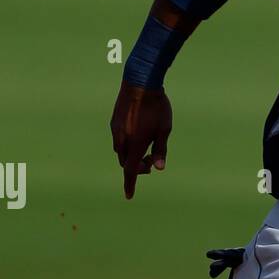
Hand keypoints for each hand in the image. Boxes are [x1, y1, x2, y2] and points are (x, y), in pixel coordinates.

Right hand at [110, 82, 171, 199]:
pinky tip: (138, 133)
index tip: (129, 196)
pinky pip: (118, 140)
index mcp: (135, 144)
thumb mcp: (164, 130)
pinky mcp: (114, 122)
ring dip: (131, 155)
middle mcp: (122, 139)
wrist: (140, 82)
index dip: (130, 184)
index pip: (131, 171)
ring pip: (121, 152)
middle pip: (126, 163)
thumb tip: (159, 168)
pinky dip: (127, 144)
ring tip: (146, 145)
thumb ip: (161, 150)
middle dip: (137, 167)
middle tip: (151, 160)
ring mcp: (116, 130)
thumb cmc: (157, 107)